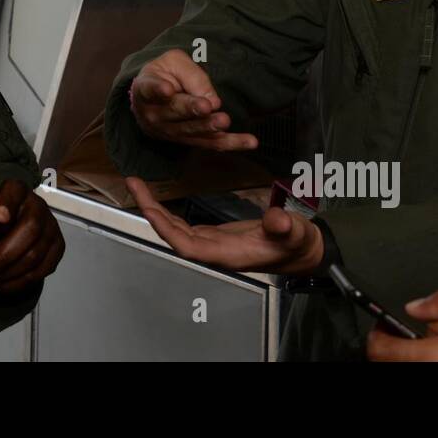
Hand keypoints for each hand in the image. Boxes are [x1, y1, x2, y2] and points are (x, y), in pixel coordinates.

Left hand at [0, 181, 65, 293]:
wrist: (12, 227)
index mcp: (19, 191)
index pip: (15, 192)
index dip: (8, 203)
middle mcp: (39, 206)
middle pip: (30, 230)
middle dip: (4, 254)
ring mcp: (51, 227)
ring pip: (36, 255)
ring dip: (10, 272)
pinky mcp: (57, 248)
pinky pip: (42, 270)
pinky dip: (20, 282)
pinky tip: (2, 283)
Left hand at [127, 177, 322, 274]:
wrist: (304, 250)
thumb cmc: (299, 244)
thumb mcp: (297, 233)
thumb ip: (287, 227)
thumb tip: (276, 219)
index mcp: (228, 254)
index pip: (187, 246)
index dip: (166, 230)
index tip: (149, 209)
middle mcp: (214, 252)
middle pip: (174, 236)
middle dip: (152, 212)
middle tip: (134, 184)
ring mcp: (213, 245)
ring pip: (177, 231)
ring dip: (157, 211)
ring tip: (139, 186)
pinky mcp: (215, 236)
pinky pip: (185, 227)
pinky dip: (169, 213)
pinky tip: (159, 200)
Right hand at [128, 49, 257, 150]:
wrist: (152, 100)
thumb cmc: (164, 74)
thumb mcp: (174, 62)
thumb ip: (191, 76)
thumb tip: (213, 101)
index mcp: (145, 90)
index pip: (150, 89)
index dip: (158, 90)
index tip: (167, 90)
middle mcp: (154, 115)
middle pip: (174, 113)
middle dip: (191, 110)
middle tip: (206, 106)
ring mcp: (170, 132)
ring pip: (192, 131)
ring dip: (210, 128)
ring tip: (224, 121)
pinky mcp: (189, 141)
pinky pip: (211, 143)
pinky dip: (232, 143)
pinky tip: (250, 141)